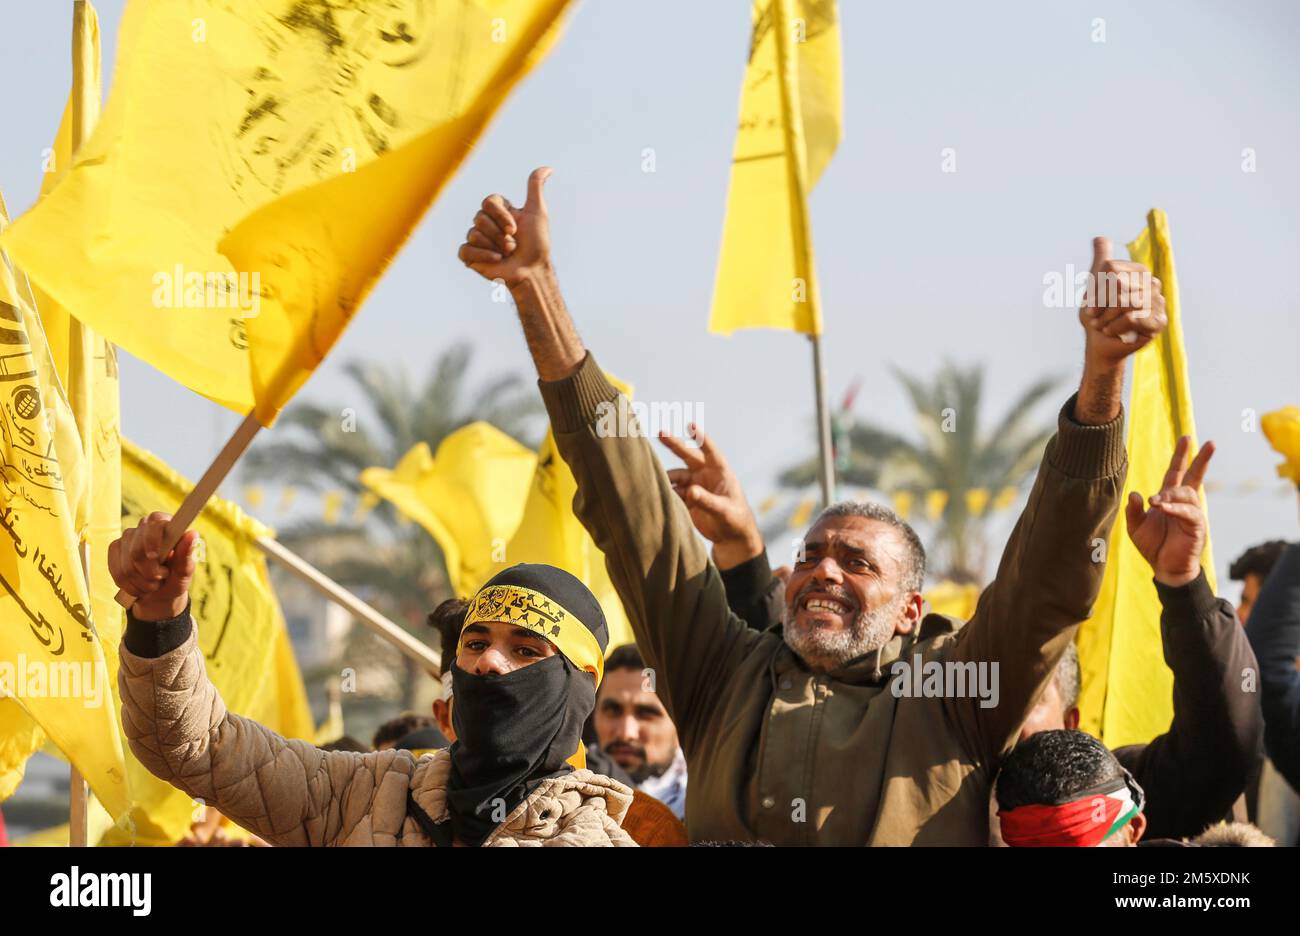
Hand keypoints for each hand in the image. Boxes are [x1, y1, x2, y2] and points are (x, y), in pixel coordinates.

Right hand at [107, 512, 197, 620]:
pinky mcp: (115, 548)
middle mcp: (146, 526)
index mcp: (167, 525)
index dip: (152, 540)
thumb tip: (192, 534)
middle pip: (137, 550)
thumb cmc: (175, 578)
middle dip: (150, 572)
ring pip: (127, 565)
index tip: (155, 557)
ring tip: (153, 584)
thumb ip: (186, 555)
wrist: (159, 593)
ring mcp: (127, 537)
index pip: (156, 522)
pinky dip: (128, 584)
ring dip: (141, 582)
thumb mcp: (184, 572)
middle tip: (161, 578)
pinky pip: (116, 571)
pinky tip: (138, 585)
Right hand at [457, 167, 552, 289]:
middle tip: (512, 245)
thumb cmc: (537, 244)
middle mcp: (486, 223)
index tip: (515, 229)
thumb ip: (536, 188)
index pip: (488, 202)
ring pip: (473, 233)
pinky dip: (482, 255)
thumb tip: (548, 168)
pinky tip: (496, 260)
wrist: (532, 272)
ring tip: (506, 254)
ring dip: (494, 246)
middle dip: (499, 234)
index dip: (500, 216)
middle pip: (479, 218)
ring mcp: (476, 239)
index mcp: (499, 210)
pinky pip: (464, 249)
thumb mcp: (538, 212)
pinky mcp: (470, 256)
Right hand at [659, 425, 762, 569]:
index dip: (701, 438)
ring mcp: (695, 485)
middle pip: (688, 456)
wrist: (731, 538)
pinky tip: (654, 494)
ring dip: (665, 478)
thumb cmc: (735, 520)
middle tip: (660, 433)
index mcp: (720, 472)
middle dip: (674, 444)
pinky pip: (673, 492)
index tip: (691, 425)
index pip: (710, 451)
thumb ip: (707, 500)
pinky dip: (664, 492)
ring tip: (653, 481)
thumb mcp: (723, 510)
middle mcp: (705, 475)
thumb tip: (691, 491)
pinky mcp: (687, 498)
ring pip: (676, 476)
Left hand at [1080, 236, 1167, 365]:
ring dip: (1106, 316)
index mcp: (1138, 272)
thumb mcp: (1094, 285)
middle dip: (1100, 304)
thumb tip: (1100, 237)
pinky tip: (1111, 331)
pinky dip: (1114, 325)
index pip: (1110, 269)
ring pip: (1125, 300)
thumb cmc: (1098, 314)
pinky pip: (1132, 316)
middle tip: (1095, 317)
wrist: (1101, 344)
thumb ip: (1100, 261)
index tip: (1090, 305)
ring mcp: (1158, 302)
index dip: (1096, 288)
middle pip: (1118, 283)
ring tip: (1102, 325)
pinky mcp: (1159, 321)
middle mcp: (1152, 283)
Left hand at [1125, 436, 1213, 586]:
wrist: (1165, 568)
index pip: (1176, 472)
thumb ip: (1133, 510)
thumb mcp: (1135, 527)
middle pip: (1193, 476)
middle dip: (1200, 459)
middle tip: (1210, 443)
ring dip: (1171, 495)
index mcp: (1168, 498)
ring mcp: (1192, 513)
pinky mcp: (1197, 526)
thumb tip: (1136, 493)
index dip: (1181, 456)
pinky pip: (1188, 512)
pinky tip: (1165, 507)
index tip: (1187, 438)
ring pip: (1187, 494)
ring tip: (1157, 503)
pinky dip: (1176, 509)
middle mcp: (1183, 503)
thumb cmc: (1153, 546)